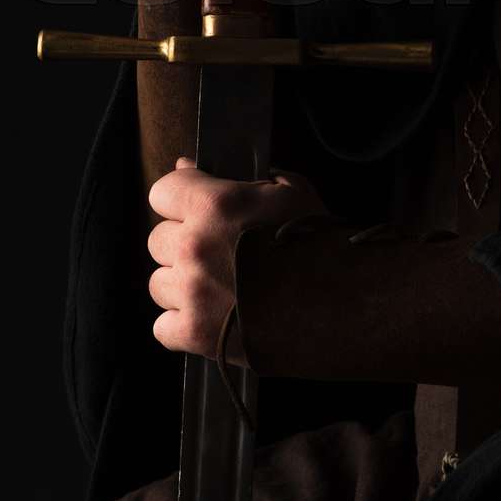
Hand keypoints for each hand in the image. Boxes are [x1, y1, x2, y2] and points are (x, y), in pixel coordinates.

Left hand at [147, 157, 333, 362]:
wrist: (342, 306)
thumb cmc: (319, 245)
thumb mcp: (291, 192)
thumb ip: (239, 178)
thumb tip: (189, 167)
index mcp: (214, 205)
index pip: (162, 193)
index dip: (180, 200)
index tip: (194, 209)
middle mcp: (194, 246)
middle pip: (158, 240)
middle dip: (184, 244)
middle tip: (219, 253)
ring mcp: (191, 292)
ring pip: (159, 284)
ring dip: (182, 285)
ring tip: (219, 288)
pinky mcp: (194, 334)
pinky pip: (163, 327)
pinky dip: (183, 325)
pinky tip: (211, 319)